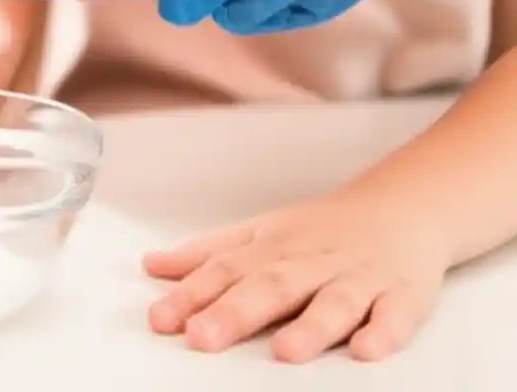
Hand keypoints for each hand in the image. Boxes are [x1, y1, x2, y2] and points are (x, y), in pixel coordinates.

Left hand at [143, 192, 448, 362]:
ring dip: (310, 327)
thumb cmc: (323, 228)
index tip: (160, 318)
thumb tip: (152, 266)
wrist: (405, 206)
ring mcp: (358, 277)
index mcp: (273, 248)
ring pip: (334, 301)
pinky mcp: (402, 294)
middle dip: (235, 313)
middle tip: (202, 338)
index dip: (190, 294)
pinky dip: (384, 331)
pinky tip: (366, 349)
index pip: (224, 270)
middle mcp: (311, 262)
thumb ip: (206, 255)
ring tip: (284, 351)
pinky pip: (396, 314)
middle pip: (271, 286)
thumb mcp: (259, 232)